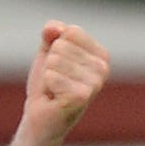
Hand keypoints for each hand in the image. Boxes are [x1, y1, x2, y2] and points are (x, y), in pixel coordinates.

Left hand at [23, 21, 109, 139]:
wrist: (41, 117)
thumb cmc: (48, 85)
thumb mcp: (48, 52)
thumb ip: (51, 33)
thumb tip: (55, 28)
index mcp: (101, 55)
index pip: (71, 31)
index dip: (56, 46)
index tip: (59, 67)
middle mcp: (103, 68)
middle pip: (61, 45)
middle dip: (50, 63)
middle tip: (55, 81)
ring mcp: (95, 84)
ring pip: (55, 59)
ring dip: (48, 75)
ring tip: (55, 89)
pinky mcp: (81, 97)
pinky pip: (51, 75)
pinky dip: (46, 86)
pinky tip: (54, 97)